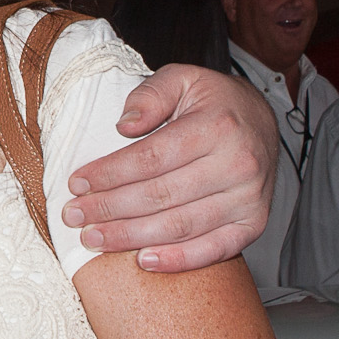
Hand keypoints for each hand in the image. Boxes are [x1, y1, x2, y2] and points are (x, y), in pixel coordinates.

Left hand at [62, 65, 276, 272]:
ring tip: (95, 238)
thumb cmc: (216, 102)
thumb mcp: (183, 78)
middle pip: (161, 195)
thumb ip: (151, 94)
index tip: (77, 182)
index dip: (110, 173)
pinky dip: (178, 260)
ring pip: (180, 226)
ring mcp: (248, 198)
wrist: (263, 122)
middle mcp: (238, 164)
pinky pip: (213, 249)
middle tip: (75, 216)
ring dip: (132, 237)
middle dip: (110, 209)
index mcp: (217, 126)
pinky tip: (144, 260)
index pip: (152, 158)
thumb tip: (125, 124)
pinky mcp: (253, 224)